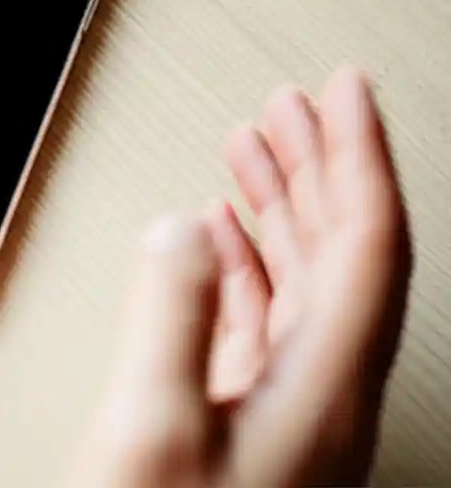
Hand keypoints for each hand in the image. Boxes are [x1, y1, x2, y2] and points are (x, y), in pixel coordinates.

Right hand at [72, 69, 410, 486]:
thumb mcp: (152, 428)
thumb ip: (171, 315)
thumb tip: (183, 227)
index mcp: (323, 387)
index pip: (367, 243)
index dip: (360, 155)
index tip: (345, 91)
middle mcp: (322, 395)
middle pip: (345, 252)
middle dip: (321, 164)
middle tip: (298, 104)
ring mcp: (288, 412)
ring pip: (307, 281)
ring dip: (283, 206)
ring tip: (255, 149)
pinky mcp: (248, 424)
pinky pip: (266, 318)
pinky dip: (245, 263)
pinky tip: (219, 241)